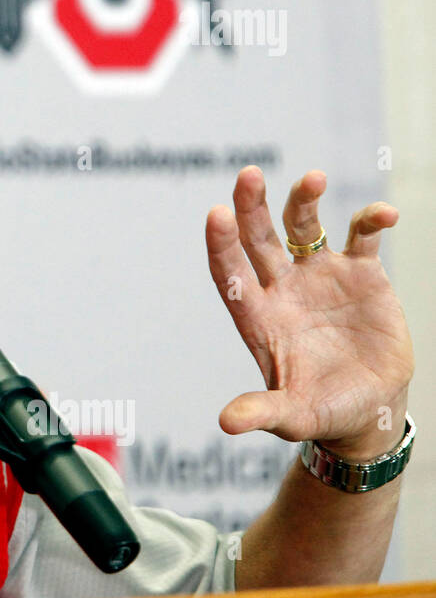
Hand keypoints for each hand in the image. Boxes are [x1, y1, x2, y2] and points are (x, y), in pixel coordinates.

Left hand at [205, 167, 412, 459]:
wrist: (368, 407)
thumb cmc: (321, 412)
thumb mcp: (292, 416)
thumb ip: (262, 412)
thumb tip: (226, 423)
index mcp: (259, 315)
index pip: (230, 272)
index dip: (221, 245)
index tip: (216, 214)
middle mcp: (282, 288)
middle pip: (258, 239)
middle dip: (251, 206)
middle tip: (248, 174)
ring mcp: (319, 276)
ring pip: (303, 227)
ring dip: (304, 201)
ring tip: (313, 179)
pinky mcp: (360, 274)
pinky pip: (361, 237)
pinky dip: (369, 221)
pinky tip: (382, 213)